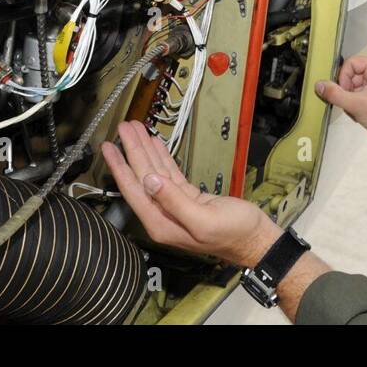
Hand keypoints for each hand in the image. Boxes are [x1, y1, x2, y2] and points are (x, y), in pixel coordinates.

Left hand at [101, 120, 279, 266]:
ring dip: (144, 151)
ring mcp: (175, 206)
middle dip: (131, 151)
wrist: (256, 239)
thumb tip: (149, 180)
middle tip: (123, 128)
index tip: (110, 147)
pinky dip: (162, 158)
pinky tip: (155, 145)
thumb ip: (173, 201)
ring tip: (134, 130)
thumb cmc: (234, 234)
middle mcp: (163, 214)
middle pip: (141, 177)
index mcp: (162, 223)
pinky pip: (169, 174)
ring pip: (154, 173)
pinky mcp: (188, 198)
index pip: (134, 190)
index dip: (120, 166)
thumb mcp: (203, 220)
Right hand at [314, 55, 366, 145]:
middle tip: (353, 103)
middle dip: (347, 92)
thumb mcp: (356, 104)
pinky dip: (353, 104)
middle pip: (349, 75)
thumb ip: (335, 94)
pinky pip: (354, 93)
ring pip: (350, 86)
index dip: (344, 79)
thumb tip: (320, 86)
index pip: (350, 64)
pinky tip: (360, 112)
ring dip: (349, 100)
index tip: (346, 92)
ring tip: (359, 110)